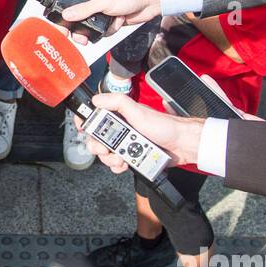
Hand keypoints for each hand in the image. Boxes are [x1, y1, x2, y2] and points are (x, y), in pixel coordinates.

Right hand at [60, 0, 161, 42]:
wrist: (149, 3)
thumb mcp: (104, 1)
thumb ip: (84, 9)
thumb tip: (66, 15)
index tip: (47, 9)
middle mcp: (89, 0)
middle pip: (70, 14)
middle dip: (71, 27)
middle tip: (68, 34)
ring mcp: (97, 11)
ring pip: (84, 26)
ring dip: (90, 32)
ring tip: (92, 36)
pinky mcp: (106, 21)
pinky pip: (99, 31)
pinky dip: (108, 30)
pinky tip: (116, 22)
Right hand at [72, 93, 205, 169]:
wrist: (182, 145)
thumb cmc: (164, 126)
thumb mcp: (138, 112)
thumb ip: (118, 102)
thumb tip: (97, 99)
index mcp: (118, 115)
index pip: (95, 115)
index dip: (85, 121)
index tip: (83, 128)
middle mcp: (120, 129)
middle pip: (96, 139)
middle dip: (97, 146)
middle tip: (105, 149)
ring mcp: (125, 143)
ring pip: (105, 154)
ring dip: (109, 159)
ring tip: (121, 158)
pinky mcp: (131, 156)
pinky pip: (116, 164)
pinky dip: (118, 166)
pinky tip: (125, 164)